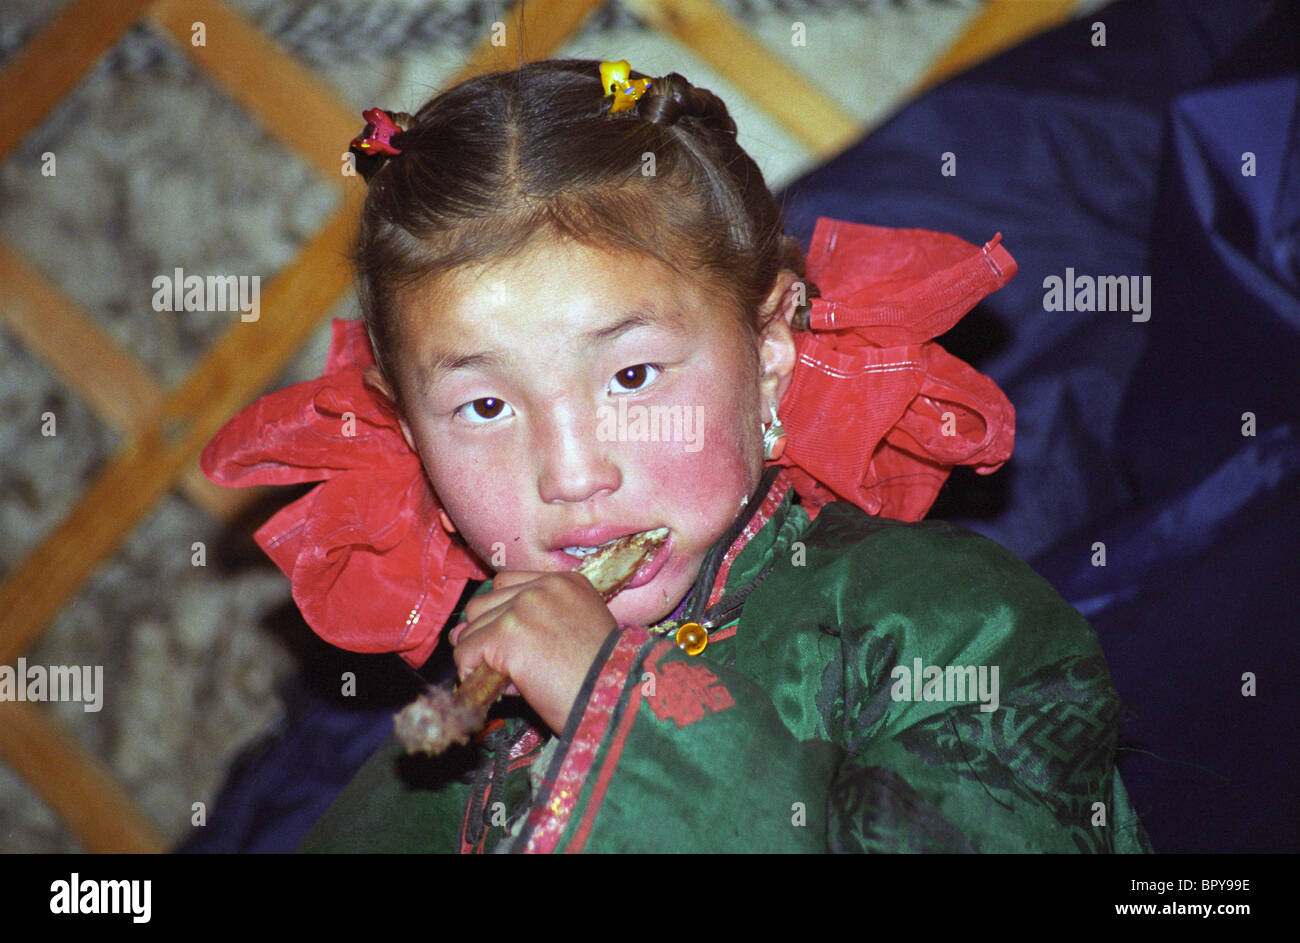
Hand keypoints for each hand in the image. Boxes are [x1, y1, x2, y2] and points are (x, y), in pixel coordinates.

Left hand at [449, 570, 618, 733]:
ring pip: (472, 627)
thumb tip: (463, 634)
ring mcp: (523, 607)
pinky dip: (472, 673)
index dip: (502, 615)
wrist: (615, 702)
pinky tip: (499, 688)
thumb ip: (530, 627)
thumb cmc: (601, 681)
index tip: (511, 643)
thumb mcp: (574, 638)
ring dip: (480, 655)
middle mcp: (544, 586)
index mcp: (567, 582)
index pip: (508, 584)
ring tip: (506, 679)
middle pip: (484, 602)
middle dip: (487, 634)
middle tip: (508, 666)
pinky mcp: (506, 634)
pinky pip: (467, 652)